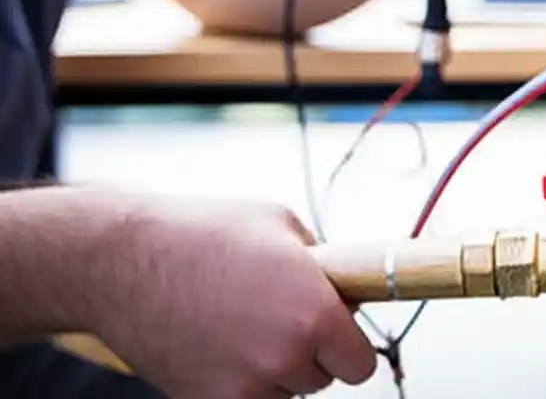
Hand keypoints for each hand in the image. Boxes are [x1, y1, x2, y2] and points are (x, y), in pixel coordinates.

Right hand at [89, 196, 376, 397]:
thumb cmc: (201, 234)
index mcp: (313, 313)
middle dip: (311, 351)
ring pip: (285, 392)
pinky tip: (222, 342)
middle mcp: (283, 357)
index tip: (336, 330)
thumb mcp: (283, 227)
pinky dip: (242, 380)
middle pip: (323, 378)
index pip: (361, 364)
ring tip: (243, 322)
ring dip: (275, 368)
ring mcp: (243, 387)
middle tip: (280, 315)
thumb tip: (346, 292)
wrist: (120, 260)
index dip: (349, 345)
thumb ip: (326, 268)